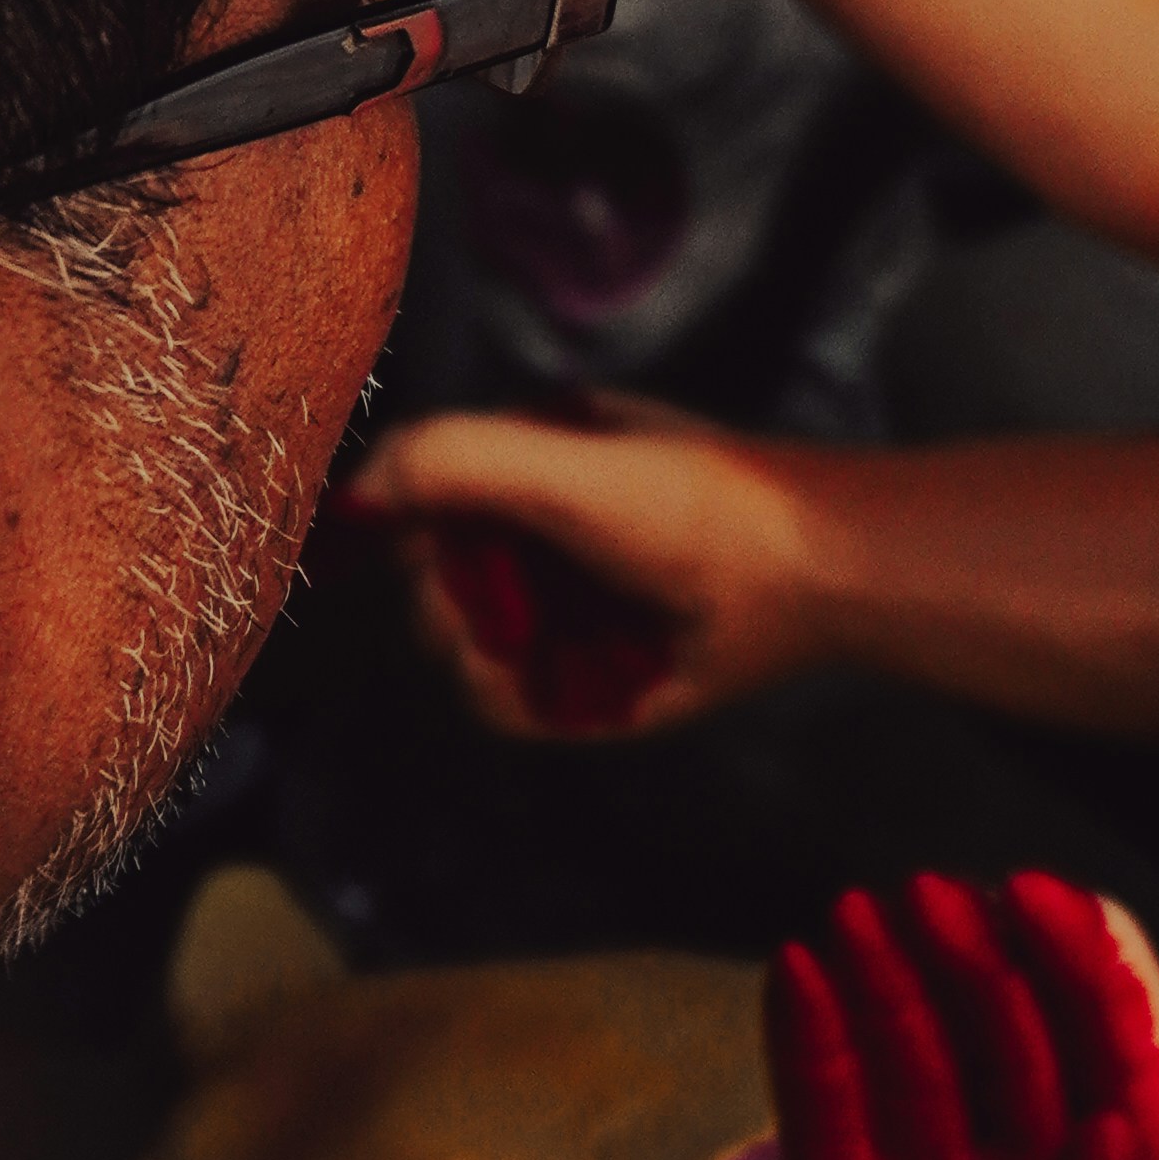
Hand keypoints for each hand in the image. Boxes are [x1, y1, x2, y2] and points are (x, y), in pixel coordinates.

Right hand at [339, 394, 827, 738]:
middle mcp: (540, 535)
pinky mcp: (584, 680)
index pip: (422, 489)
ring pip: (458, 645)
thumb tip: (358, 492)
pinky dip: (510, 696)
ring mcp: (561, 610)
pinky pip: (504, 702)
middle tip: (484, 601)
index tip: (397, 539)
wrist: (800, 582)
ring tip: (527, 643)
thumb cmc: (693, 507)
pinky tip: (547, 681)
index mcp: (534, 462)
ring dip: (475, 650)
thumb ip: (455, 458)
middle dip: (439, 596)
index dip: (397, 519)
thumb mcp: (566, 462)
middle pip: (426, 577)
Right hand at [767, 873, 1158, 1159]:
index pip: (1112, 1035)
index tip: (1039, 893)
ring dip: (891, 983)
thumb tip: (1111, 1144)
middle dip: (971, 954)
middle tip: (923, 894)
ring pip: (921, 1057)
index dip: (1082, 957)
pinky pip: (833, 1126)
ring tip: (851, 912)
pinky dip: (811, 1051)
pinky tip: (795, 977)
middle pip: (1008, 1028)